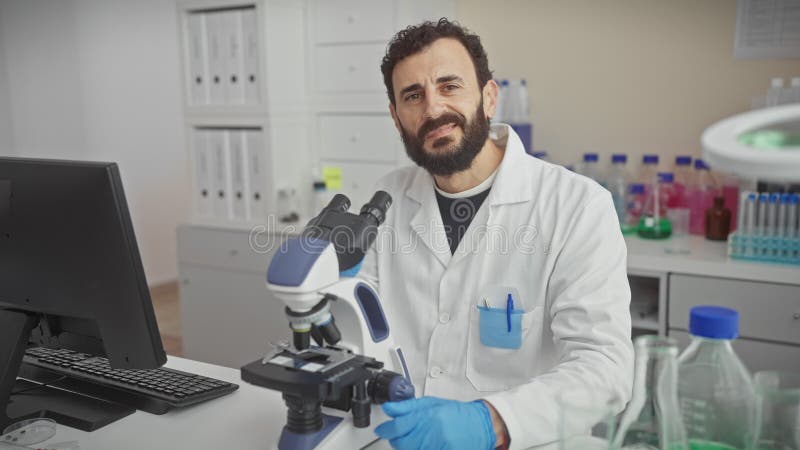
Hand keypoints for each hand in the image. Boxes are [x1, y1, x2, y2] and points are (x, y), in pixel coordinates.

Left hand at [374, 396, 495, 449]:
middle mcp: (432, 432)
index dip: (386, 429)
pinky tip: (422, 445)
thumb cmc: (457, 414)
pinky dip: (418, 449)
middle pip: (402, 442)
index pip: (399, 425)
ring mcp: (437, 445)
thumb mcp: (431, 404)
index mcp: (428, 416)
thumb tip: (389, 408)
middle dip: (396, 440)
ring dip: (407, 447)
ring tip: (414, 440)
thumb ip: (408, 407)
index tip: (382, 430)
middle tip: (398, 435)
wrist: (481, 425)